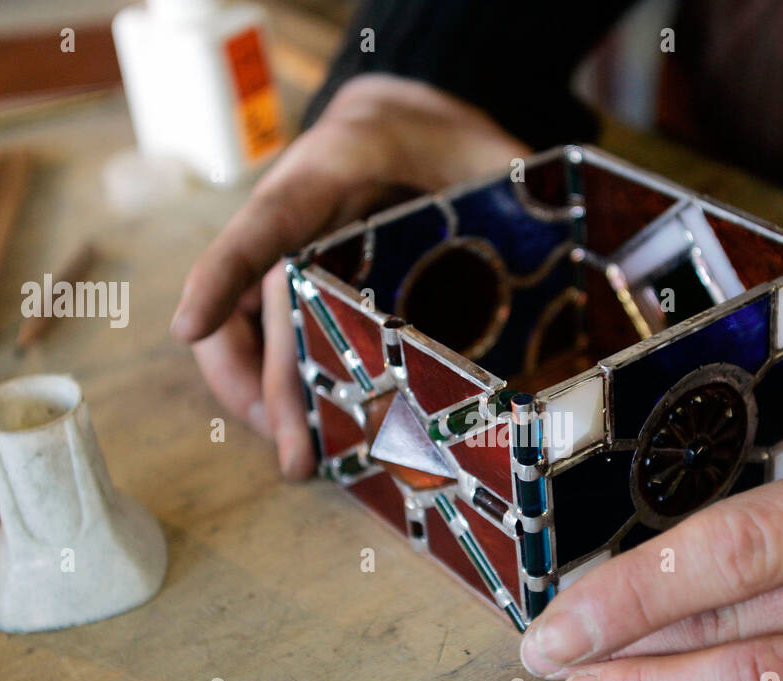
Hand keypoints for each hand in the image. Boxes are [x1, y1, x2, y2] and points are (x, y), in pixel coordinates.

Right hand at [170, 75, 526, 478]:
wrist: (409, 121)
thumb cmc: (444, 134)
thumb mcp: (489, 148)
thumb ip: (517, 194)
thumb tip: (594, 274)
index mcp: (336, 169)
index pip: (272, 217)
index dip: (226, 272)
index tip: (188, 325)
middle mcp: (299, 214)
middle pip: (265, 303)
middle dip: (271, 385)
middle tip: (294, 456)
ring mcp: (295, 251)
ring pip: (251, 326)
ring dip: (262, 395)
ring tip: (297, 455)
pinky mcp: (306, 283)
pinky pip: (270, 333)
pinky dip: (279, 380)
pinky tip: (313, 423)